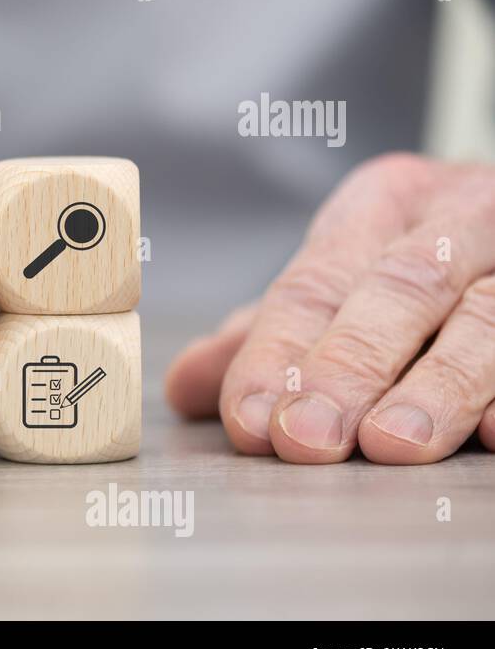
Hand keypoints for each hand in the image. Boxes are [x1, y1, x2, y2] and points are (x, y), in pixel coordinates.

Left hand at [166, 154, 494, 463]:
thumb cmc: (426, 260)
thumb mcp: (344, 277)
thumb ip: (268, 334)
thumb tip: (185, 385)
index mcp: (383, 203)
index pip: (316, 281)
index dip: (278, 354)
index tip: (249, 420)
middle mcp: (460, 216)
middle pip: (399, 290)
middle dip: (346, 368)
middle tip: (305, 439)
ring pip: (487, 316)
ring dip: (438, 386)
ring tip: (393, 445)